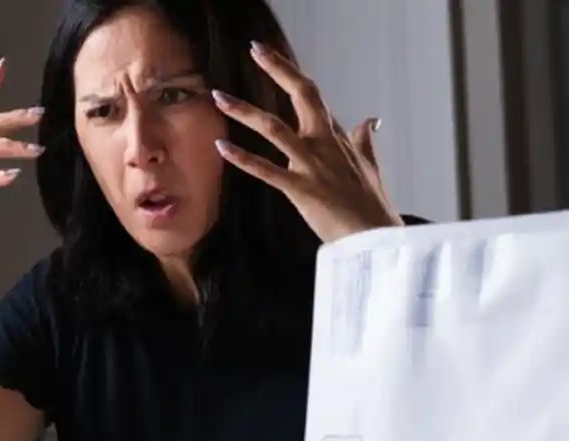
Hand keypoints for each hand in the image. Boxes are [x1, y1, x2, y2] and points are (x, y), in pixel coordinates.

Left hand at [211, 42, 402, 243]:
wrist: (376, 237)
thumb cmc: (370, 205)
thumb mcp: (370, 166)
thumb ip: (365, 141)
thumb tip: (372, 120)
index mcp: (337, 136)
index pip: (312, 95)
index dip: (290, 73)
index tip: (267, 56)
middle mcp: (325, 143)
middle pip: (302, 95)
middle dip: (278, 70)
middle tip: (255, 49)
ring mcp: (313, 165)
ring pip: (274, 129)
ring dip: (244, 111)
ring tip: (219, 98)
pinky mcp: (302, 189)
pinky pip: (267, 171)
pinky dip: (243, 159)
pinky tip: (222, 148)